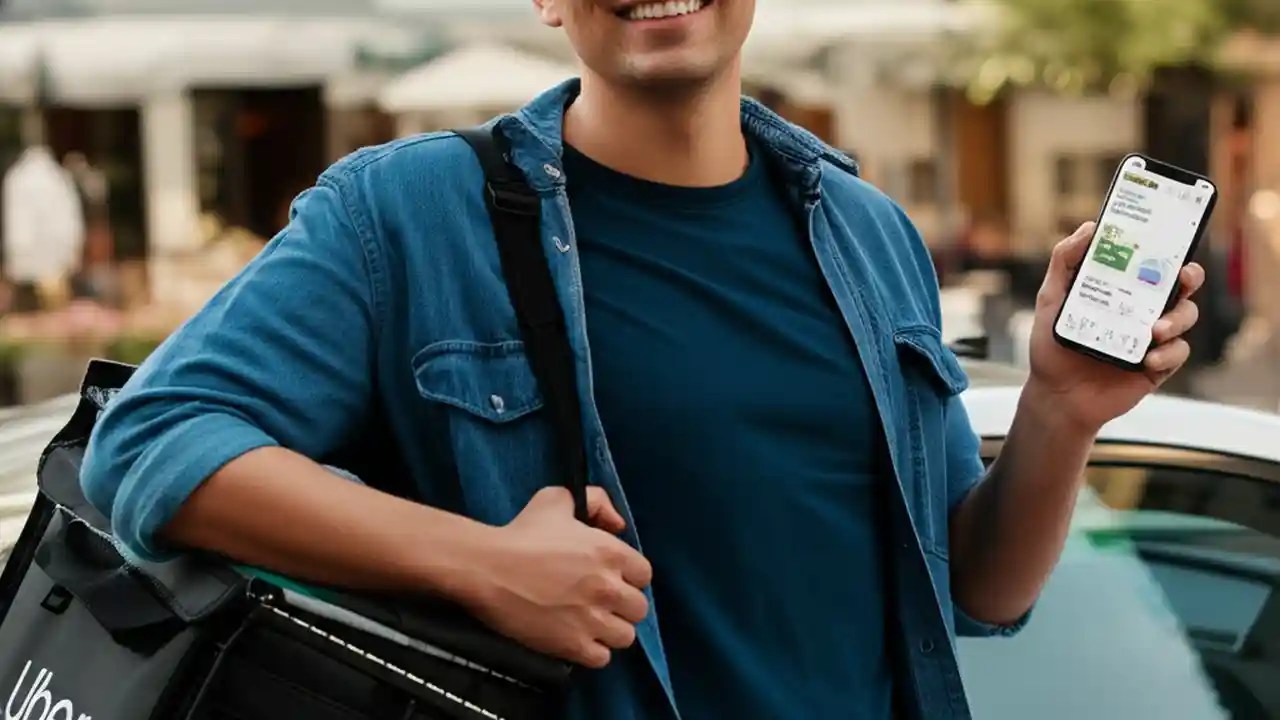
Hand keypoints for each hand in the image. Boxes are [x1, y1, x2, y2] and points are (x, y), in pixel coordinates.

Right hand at [463, 487, 651, 668]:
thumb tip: (618, 524)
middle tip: (600, 602)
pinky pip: (602, 658)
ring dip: (611, 630)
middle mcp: (608, 588)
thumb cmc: (522, 532)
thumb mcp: (559, 499)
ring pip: (625, 636)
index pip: (644, 575)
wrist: (487, 568)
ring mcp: (592, 620)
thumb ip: (597, 501)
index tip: (612, 578)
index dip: (629, 577)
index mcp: (611, 552)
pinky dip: (593, 651)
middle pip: (638, 608)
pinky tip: (578, 639)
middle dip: (623, 606)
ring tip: (591, 624)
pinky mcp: (573, 645)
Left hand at [1026, 221, 1205, 431]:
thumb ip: (1064, 262)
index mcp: (1123, 289)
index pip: (1152, 261)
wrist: (1056, 395)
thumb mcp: (1051, 299)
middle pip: (1181, 284)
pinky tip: (1148, 358)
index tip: (1170, 235)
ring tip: (1155, 329)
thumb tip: (1089, 228)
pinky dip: (1168, 353)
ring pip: (1185, 315)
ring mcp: (1153, 336)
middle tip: (1182, 276)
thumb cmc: (1052, 345)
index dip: (1167, 246)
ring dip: (1177, 318)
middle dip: (1189, 275)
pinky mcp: (1158, 365)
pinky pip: (1178, 352)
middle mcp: (1143, 308)